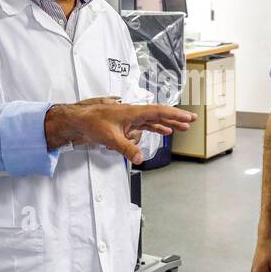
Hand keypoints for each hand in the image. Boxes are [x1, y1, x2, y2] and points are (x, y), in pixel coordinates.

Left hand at [46, 100, 194, 164]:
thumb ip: (127, 149)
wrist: (79, 119)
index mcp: (133, 112)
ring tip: (181, 129)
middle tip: (191, 121)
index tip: (187, 118)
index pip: (159, 112)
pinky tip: (163, 132)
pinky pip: (145, 125)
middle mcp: (134, 113)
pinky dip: (155, 129)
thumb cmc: (92, 123)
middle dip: (176, 118)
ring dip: (167, 124)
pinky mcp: (127, 123)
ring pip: (153, 120)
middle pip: (159, 115)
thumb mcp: (110, 138)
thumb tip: (140, 159)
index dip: (175, 115)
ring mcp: (131, 118)